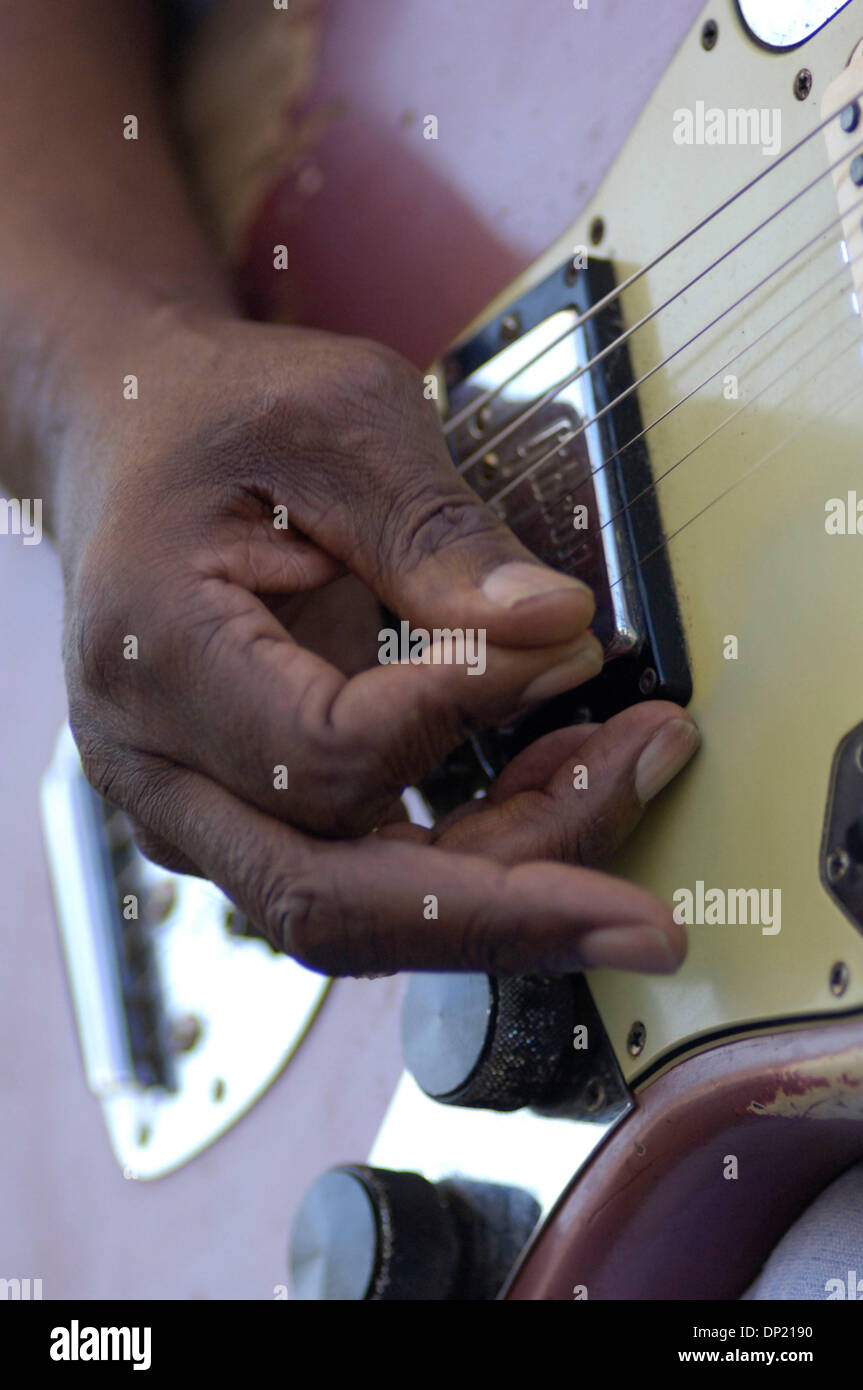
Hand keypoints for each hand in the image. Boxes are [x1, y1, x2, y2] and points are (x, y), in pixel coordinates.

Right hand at [61, 306, 697, 975]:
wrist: (133, 439)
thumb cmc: (220, 415)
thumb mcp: (333, 421)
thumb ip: (438, 530)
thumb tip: (557, 627)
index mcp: (155, 656)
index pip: (321, 756)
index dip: (461, 712)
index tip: (562, 639)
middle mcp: (158, 766)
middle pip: (329, 901)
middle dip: (507, 912)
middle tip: (650, 923)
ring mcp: (199, 806)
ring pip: (364, 908)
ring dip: (517, 871)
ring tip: (632, 765)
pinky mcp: (255, 812)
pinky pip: (374, 871)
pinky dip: (484, 848)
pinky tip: (569, 774)